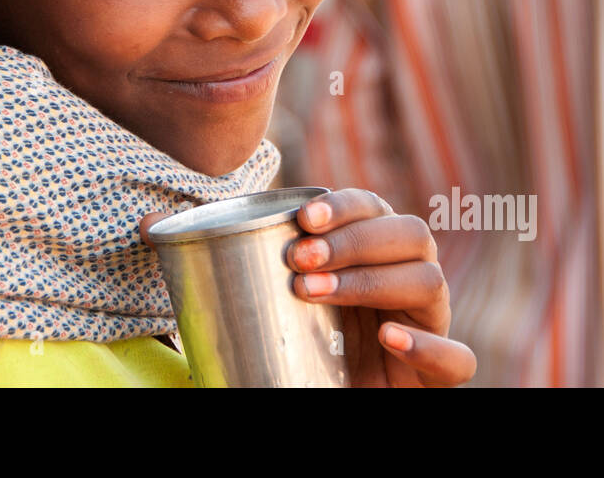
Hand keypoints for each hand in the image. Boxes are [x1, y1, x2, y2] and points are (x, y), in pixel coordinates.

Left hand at [139, 188, 476, 387]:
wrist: (304, 397)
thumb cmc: (286, 342)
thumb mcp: (250, 297)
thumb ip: (210, 259)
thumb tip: (145, 225)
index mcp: (367, 252)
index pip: (374, 208)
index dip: (346, 204)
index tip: (301, 217)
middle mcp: (403, 281)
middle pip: (410, 233)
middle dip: (355, 238)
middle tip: (299, 259)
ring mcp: (425, 325)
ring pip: (430, 280)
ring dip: (374, 279)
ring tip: (316, 292)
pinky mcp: (435, 378)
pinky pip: (457, 358)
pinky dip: (428, 344)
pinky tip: (388, 337)